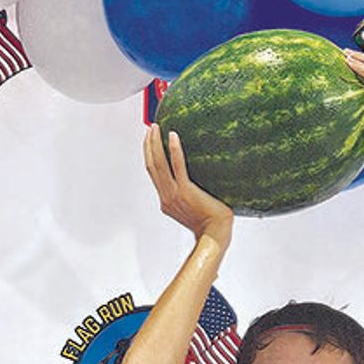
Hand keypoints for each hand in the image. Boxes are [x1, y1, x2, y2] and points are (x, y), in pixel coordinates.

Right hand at [143, 126, 233, 244]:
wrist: (215, 235)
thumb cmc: (211, 224)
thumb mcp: (194, 208)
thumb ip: (191, 194)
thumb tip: (200, 181)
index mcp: (166, 201)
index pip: (153, 174)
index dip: (149, 155)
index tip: (150, 141)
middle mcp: (167, 196)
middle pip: (151, 165)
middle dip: (149, 145)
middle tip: (151, 128)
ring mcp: (174, 194)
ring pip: (158, 164)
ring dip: (155, 143)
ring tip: (156, 128)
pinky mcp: (185, 191)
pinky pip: (177, 166)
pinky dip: (174, 150)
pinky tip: (173, 136)